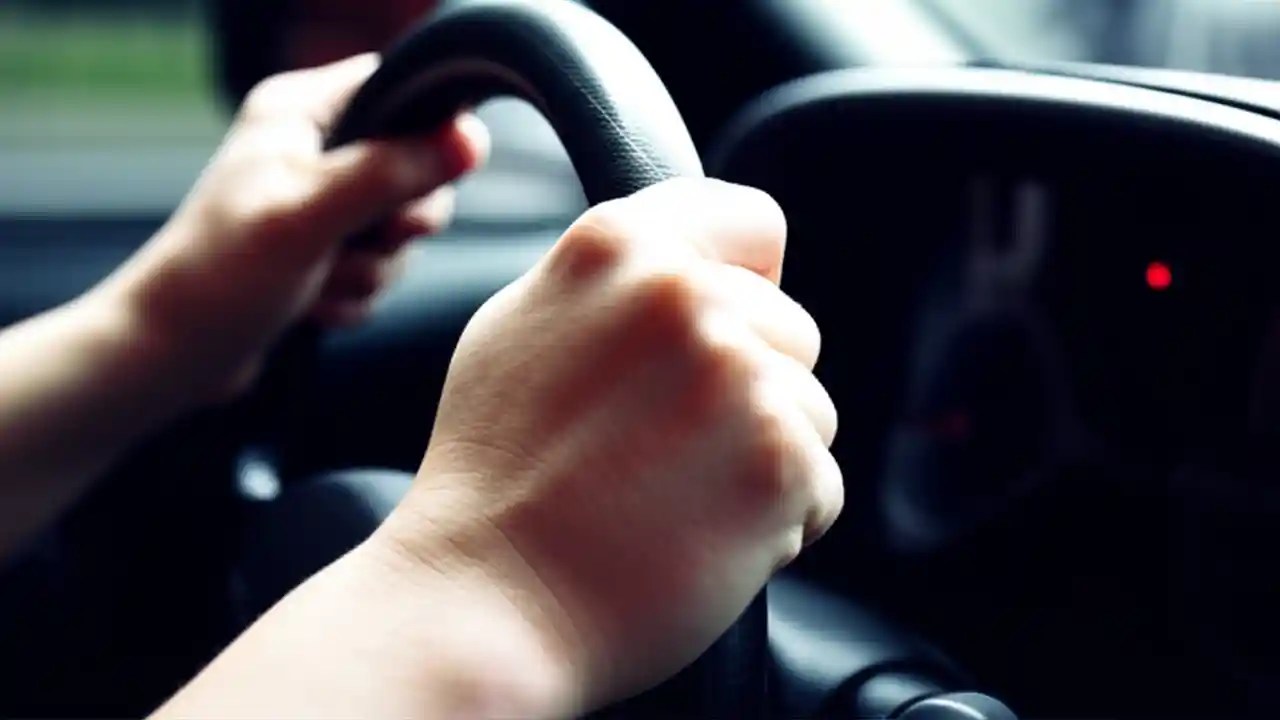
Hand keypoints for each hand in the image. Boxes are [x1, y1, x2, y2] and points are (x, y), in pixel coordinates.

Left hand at [103, 53, 488, 402]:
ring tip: (317, 282)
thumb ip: (389, 173)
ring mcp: (319, 201)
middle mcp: (311, 147)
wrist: (172, 355)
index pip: (398, 84)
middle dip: (399, 224)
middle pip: (416, 166)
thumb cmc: (219, 278)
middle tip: (368, 241)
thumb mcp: (310, 217)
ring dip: (371, 270)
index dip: (428, 131)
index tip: (422, 182)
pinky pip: (380, 267)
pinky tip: (313, 304)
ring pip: (401, 229)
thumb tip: (469, 140)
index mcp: (299, 109)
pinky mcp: (322, 249)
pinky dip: (355, 295)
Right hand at [376, 178, 843, 709]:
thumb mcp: (519, 327)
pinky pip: (822, 485)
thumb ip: (612, 278)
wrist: (487, 603)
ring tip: (673, 497)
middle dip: (751, 387)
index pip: (753, 222)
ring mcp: (738, 376)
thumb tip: (694, 263)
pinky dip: (778, 524)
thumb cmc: (496, 478)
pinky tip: (699, 539)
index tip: (716, 333)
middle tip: (663, 447)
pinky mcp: (780, 462)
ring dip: (763, 459)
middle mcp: (686, 295)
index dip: (745, 280)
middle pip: (791, 328)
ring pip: (812, 409)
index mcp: (618, 246)